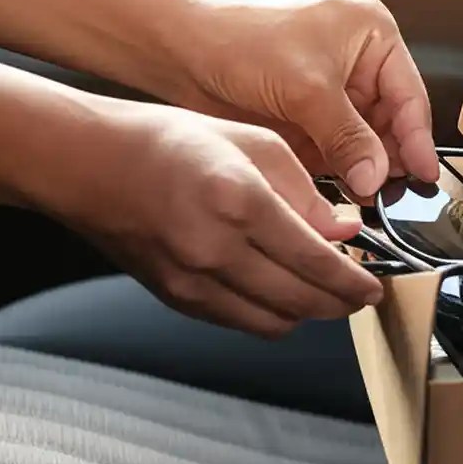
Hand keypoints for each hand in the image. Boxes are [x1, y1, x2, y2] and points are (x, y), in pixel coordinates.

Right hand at [41, 101, 385, 337]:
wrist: (89, 164)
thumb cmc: (163, 142)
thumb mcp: (250, 141)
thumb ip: (303, 190)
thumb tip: (342, 231)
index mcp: (239, 200)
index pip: (317, 262)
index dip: (355, 282)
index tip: (374, 286)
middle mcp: (215, 249)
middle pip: (302, 302)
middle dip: (341, 304)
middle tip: (358, 292)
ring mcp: (192, 280)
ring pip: (274, 322)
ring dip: (307, 312)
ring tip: (320, 289)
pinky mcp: (176, 298)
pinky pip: (240, 321)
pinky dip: (268, 312)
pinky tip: (277, 287)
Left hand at [171, 0, 439, 197]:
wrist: (181, 47)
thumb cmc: (240, 36)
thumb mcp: (307, 87)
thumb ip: (348, 136)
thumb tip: (377, 176)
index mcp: (371, 35)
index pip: (408, 95)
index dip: (417, 139)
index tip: (424, 176)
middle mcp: (356, 63)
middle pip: (389, 124)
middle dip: (389, 160)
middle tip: (393, 197)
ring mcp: (330, 95)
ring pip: (362, 144)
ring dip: (364, 173)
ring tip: (369, 202)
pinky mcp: (305, 121)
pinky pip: (333, 156)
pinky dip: (337, 177)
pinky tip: (341, 198)